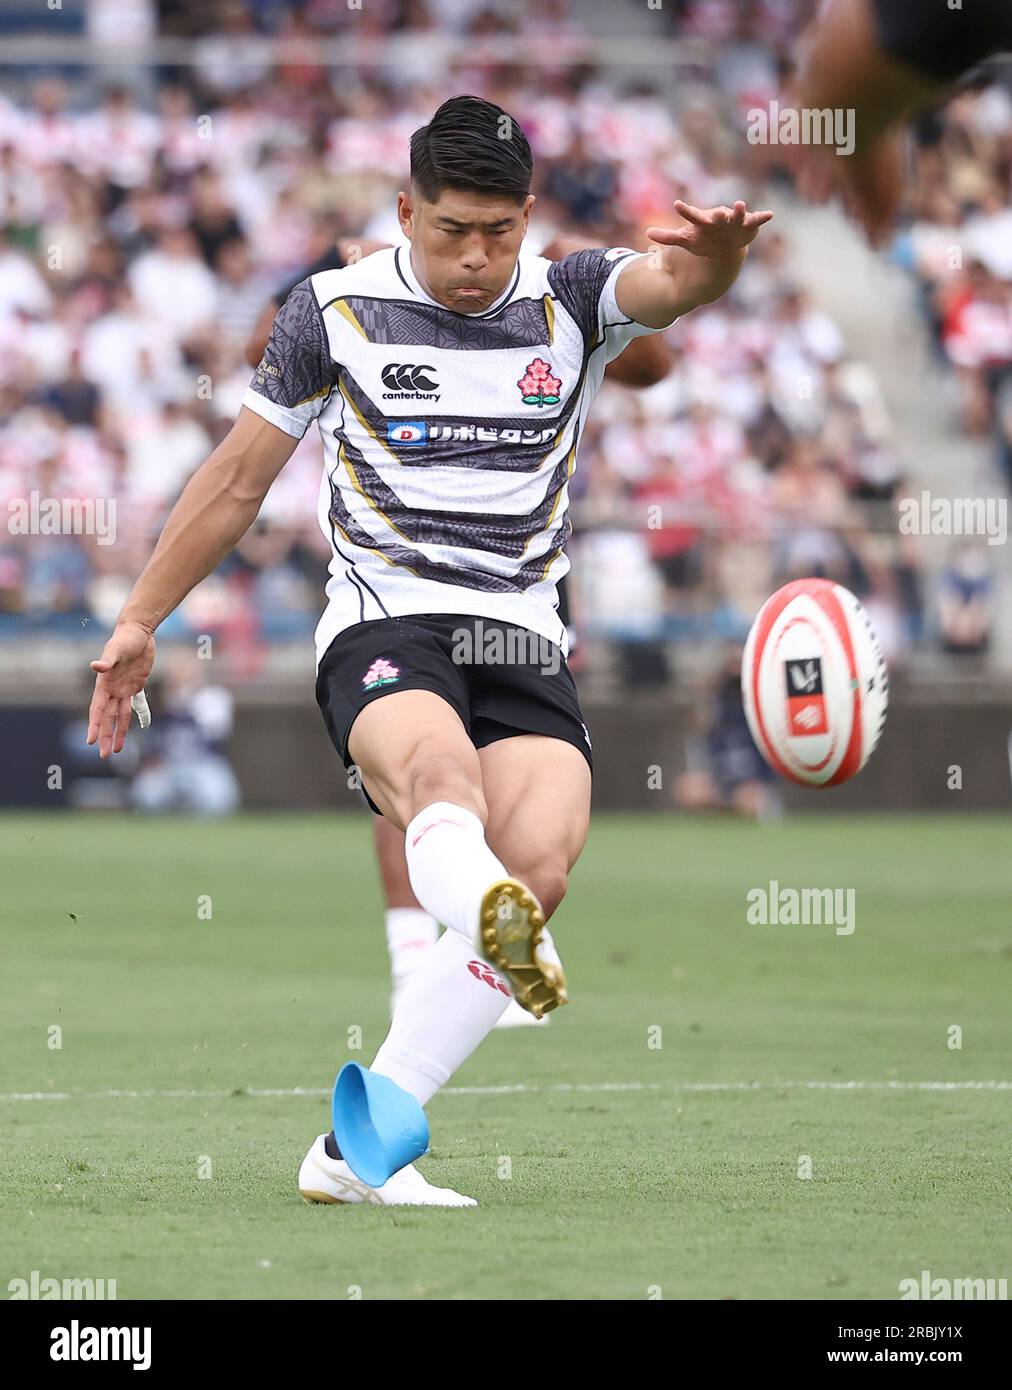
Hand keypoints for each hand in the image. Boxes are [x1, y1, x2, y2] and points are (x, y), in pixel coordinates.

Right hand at [87, 621, 155, 757]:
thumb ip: (107, 659)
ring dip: (118, 732)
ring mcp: (124, 689)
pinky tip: (141, 727)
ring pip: (120, 716)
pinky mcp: (136, 686)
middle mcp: (112, 690)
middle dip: (106, 737)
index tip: (91, 741)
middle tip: (104, 756)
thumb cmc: (125, 638)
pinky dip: (138, 716)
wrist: (138, 632)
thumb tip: (95, 665)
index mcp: (104, 684)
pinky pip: (136, 705)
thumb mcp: (116, 648)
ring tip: (118, 750)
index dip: (95, 726)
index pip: (97, 710)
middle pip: (107, 719)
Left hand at [648, 199, 772, 259]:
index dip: (685, 212)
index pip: (692, 217)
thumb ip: (668, 238)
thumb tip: (646, 233)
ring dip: (738, 211)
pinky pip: (756, 220)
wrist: (724, 244)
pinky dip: (762, 217)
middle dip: (717, 215)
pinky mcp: (749, 225)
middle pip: (717, 216)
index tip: (676, 205)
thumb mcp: (686, 240)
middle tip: (716, 212)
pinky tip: (770, 214)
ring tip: (739, 205)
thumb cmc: (703, 240)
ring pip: (737, 215)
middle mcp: (719, 219)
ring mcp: (734, 221)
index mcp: (703, 222)